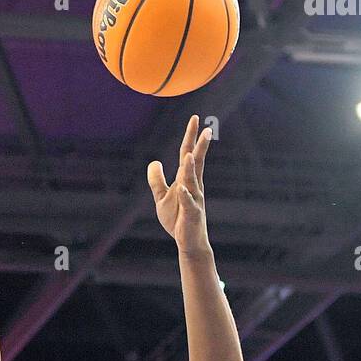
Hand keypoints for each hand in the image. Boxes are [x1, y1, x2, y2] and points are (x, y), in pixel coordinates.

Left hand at [147, 115, 211, 254]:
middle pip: (195, 162)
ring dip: (189, 168)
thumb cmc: (177, 219)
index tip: (195, 118)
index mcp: (186, 180)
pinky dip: (185, 196)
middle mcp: (193, 186)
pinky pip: (188, 203)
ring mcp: (194, 199)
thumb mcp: (162, 198)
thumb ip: (157, 181)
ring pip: (192, 181)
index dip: (190, 137)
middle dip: (200, 146)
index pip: (188, 154)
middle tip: (206, 129)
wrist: (188, 242)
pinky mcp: (192, 214)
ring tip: (188, 155)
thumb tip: (154, 162)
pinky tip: (182, 188)